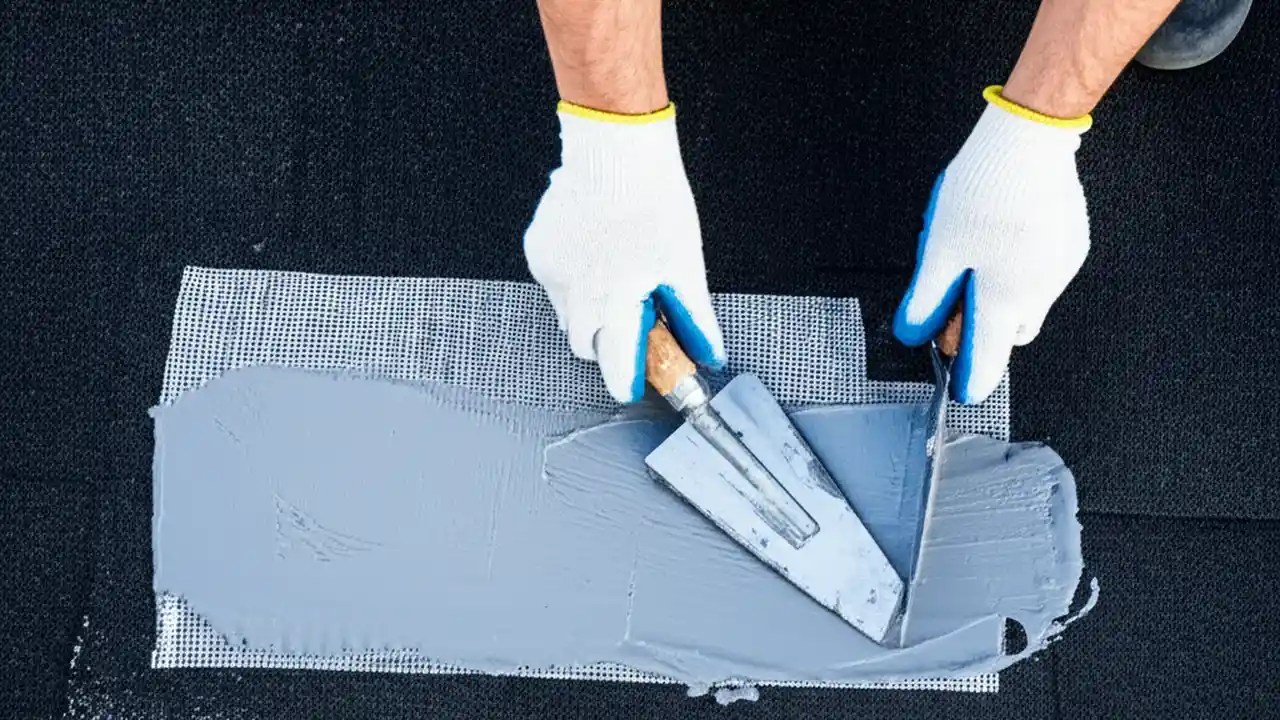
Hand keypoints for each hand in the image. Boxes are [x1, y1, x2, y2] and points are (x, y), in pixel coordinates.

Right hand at [525, 102, 725, 402]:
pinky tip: (595, 249)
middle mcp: (576, 294)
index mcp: (614, 303)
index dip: (625, 380)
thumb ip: (693, 317)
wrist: (615, 149)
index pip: (614, 365)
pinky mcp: (537, 249)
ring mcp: (551, 271)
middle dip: (607, 341)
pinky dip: (574, 275)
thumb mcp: (685, 265)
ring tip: (616, 272)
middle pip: (585, 344)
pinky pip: (554, 279)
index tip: (632, 386)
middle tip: (631, 320)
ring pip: (567, 312)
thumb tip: (711, 351)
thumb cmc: (653, 202)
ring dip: (590, 307)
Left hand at [894, 87, 1091, 403]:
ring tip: (972, 256)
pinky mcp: (1071, 242)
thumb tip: (913, 332)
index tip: (962, 389)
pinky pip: (1042, 271)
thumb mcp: (939, 250)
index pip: (990, 359)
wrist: (1030, 139)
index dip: (973, 377)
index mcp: (1007, 299)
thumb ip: (925, 299)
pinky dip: (1018, 268)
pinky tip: (998, 235)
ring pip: (1027, 299)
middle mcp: (1042, 290)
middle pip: (1011, 331)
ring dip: (1001, 294)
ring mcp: (1061, 267)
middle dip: (985, 328)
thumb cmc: (986, 191)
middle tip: (954, 306)